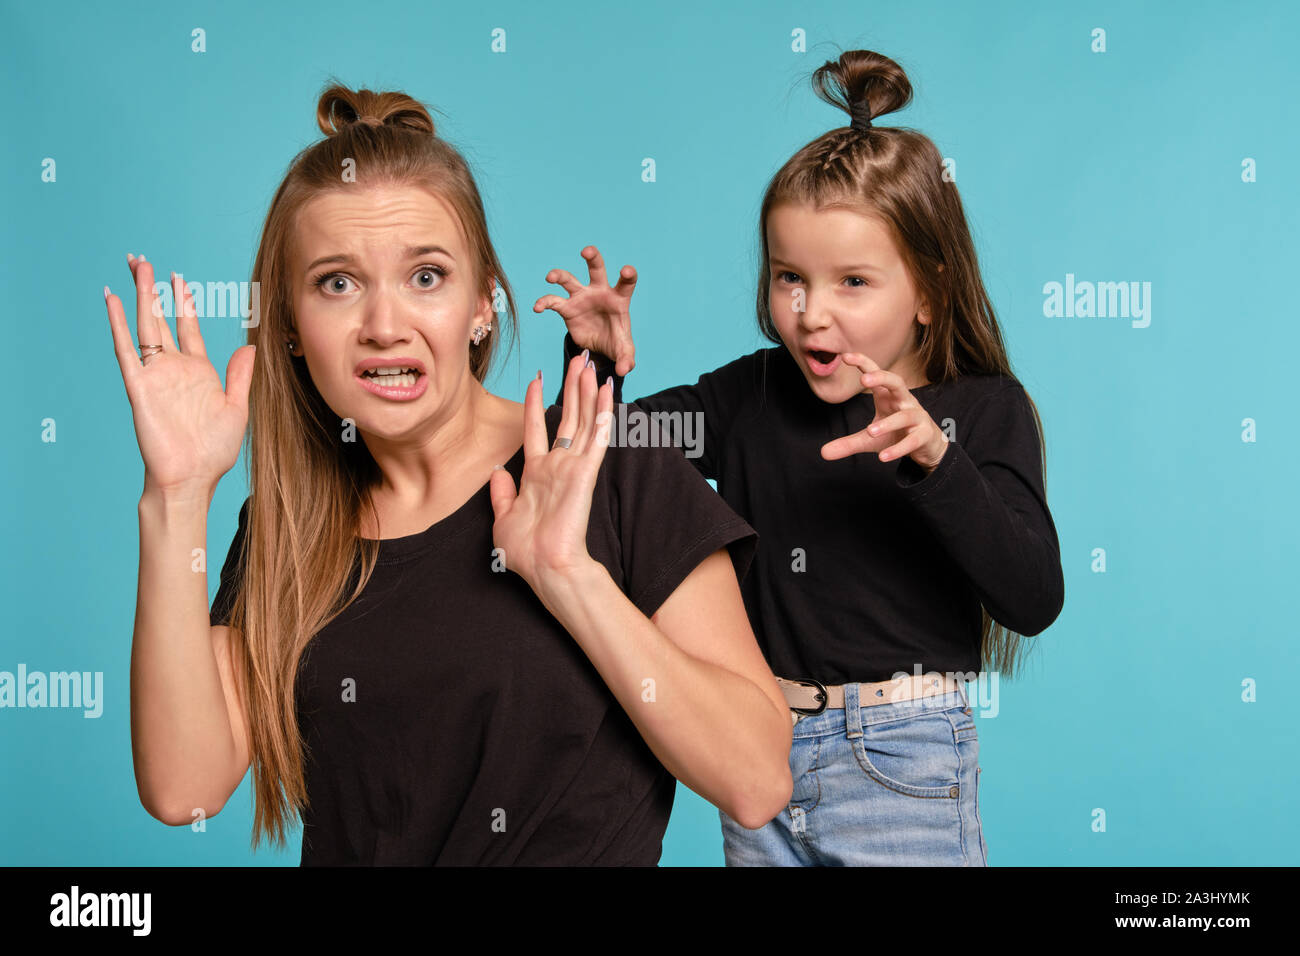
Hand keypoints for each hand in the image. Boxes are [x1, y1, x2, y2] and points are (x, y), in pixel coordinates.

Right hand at [106, 254, 256, 498]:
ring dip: (139, 296)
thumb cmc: (213, 450)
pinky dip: (118, 324)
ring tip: (135, 266)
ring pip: (143, 325)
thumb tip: (250, 346)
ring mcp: (155, 375)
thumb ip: (240, 375)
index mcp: (198, 371)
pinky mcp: (140, 386)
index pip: (187, 327)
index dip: (183, 302)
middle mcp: (173, 368)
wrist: (192, 478)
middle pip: (159, 318)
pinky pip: (126, 350)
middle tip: (142, 260)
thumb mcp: (237, 407)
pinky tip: (112, 301)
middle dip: (152, 289)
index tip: (179, 278)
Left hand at [489, 350, 614, 598]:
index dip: (534, 402)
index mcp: (536, 474)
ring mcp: (573, 469)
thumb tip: (497, 470)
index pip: (537, 429)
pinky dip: (601, 416)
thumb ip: (501, 492)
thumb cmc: (525, 551)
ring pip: (583, 422)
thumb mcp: (502, 518)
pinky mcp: (586, 474)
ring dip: (588, 393)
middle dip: (572, 387)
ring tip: (592, 367)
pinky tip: (605, 394)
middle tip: (578, 360)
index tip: (535, 378)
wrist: (545, 567)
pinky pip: (596, 439)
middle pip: (567, 417)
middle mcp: (557, 466)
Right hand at [533, 245, 637, 376]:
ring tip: (550, 277)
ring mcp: (581, 297)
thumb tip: (624, 369)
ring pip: (569, 279)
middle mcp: (599, 292)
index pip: (626, 283)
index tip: (626, 270)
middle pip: (596, 268)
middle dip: (592, 257)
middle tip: (586, 251)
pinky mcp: (567, 308)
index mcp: (618, 299)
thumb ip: (627, 359)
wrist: (598, 347)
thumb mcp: (624, 352)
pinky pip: (553, 301)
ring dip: (559, 275)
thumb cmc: (615, 341)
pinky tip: (537, 308)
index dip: (628, 275)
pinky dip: (544, 302)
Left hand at [820, 352, 947, 471]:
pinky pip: (912, 440)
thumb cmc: (897, 433)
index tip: (845, 356)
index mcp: (888, 396)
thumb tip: (823, 453)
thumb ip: (848, 443)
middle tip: (864, 380)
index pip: (876, 374)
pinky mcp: (925, 435)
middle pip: (897, 382)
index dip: (863, 363)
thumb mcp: (870, 439)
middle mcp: (904, 402)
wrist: (927, 446)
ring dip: (888, 423)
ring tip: (870, 431)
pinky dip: (898, 449)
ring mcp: (917, 417)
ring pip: (905, 416)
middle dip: (882, 378)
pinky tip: (883, 457)